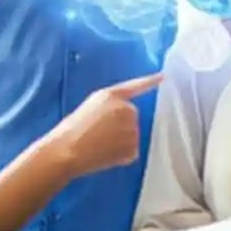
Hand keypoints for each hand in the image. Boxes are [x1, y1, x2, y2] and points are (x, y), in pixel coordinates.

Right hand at [45, 73, 162, 177]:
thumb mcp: (90, 106)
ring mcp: (132, 129)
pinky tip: (105, 154)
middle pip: (130, 116)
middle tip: (98, 133)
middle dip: (119, 124)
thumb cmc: (73, 128)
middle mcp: (127, 109)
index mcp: (112, 95)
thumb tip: (123, 117)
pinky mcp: (133, 148)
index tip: (162, 77)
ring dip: (120, 139)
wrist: (68, 150)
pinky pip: (131, 150)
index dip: (149, 82)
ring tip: (99, 144)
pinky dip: (121, 154)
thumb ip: (110, 106)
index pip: (135, 86)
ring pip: (131, 134)